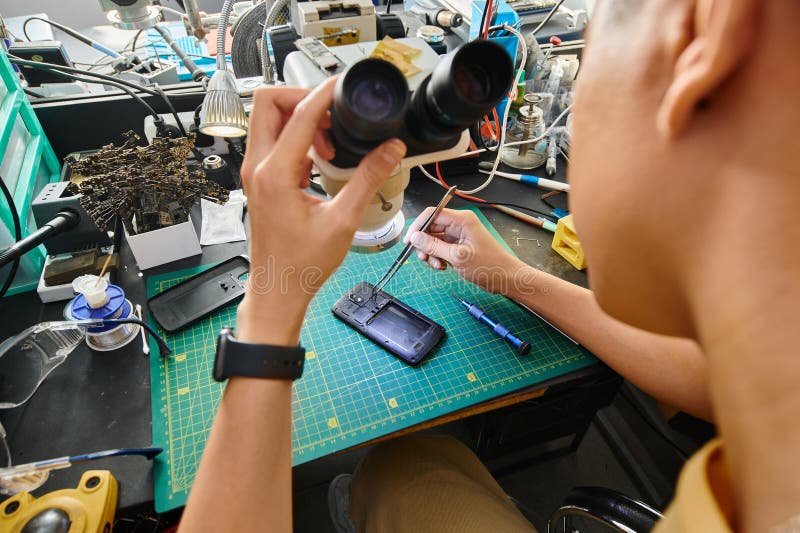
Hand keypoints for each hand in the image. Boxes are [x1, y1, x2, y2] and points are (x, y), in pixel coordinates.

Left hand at [238, 79, 406, 343]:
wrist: (278, 289)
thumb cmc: (303, 263)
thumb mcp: (343, 221)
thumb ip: (368, 179)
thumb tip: (391, 149)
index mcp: (274, 174)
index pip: (297, 114)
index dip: (323, 94)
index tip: (343, 86)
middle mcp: (257, 168)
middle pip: (266, 103)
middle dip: (300, 98)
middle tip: (332, 113)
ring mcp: (254, 173)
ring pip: (266, 120)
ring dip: (298, 118)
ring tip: (331, 141)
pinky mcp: (259, 180)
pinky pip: (271, 141)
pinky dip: (295, 137)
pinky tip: (321, 158)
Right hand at [404, 208, 530, 294]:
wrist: (505, 278)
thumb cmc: (489, 265)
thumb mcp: (457, 257)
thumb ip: (434, 246)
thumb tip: (415, 237)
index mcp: (462, 220)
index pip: (432, 214)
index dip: (418, 226)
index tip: (409, 241)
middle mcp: (459, 225)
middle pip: (431, 228)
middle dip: (424, 244)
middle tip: (424, 258)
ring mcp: (458, 236)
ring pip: (434, 240)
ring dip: (430, 253)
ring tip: (437, 265)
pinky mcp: (458, 247)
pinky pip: (440, 248)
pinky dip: (437, 258)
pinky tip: (443, 267)